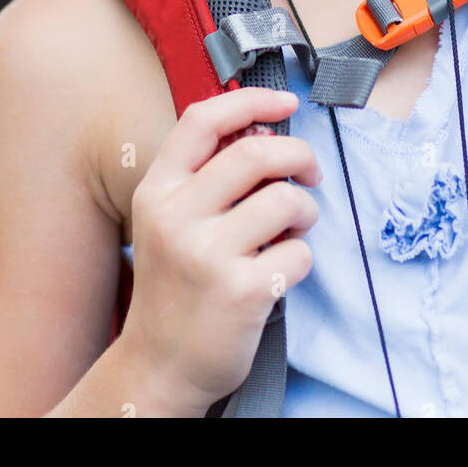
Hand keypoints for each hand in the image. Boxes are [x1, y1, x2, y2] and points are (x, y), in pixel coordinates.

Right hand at [122, 87, 320, 411]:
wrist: (159, 365)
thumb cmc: (175, 286)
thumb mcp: (168, 220)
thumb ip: (206, 175)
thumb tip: (263, 131)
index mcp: (157, 191)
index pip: (202, 120)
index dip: (251, 101)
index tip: (285, 101)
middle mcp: (176, 217)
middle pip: (255, 153)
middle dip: (298, 154)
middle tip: (309, 171)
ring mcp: (207, 255)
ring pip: (285, 200)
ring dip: (304, 211)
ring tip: (294, 229)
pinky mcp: (241, 291)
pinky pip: (299, 254)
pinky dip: (301, 258)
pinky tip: (280, 270)